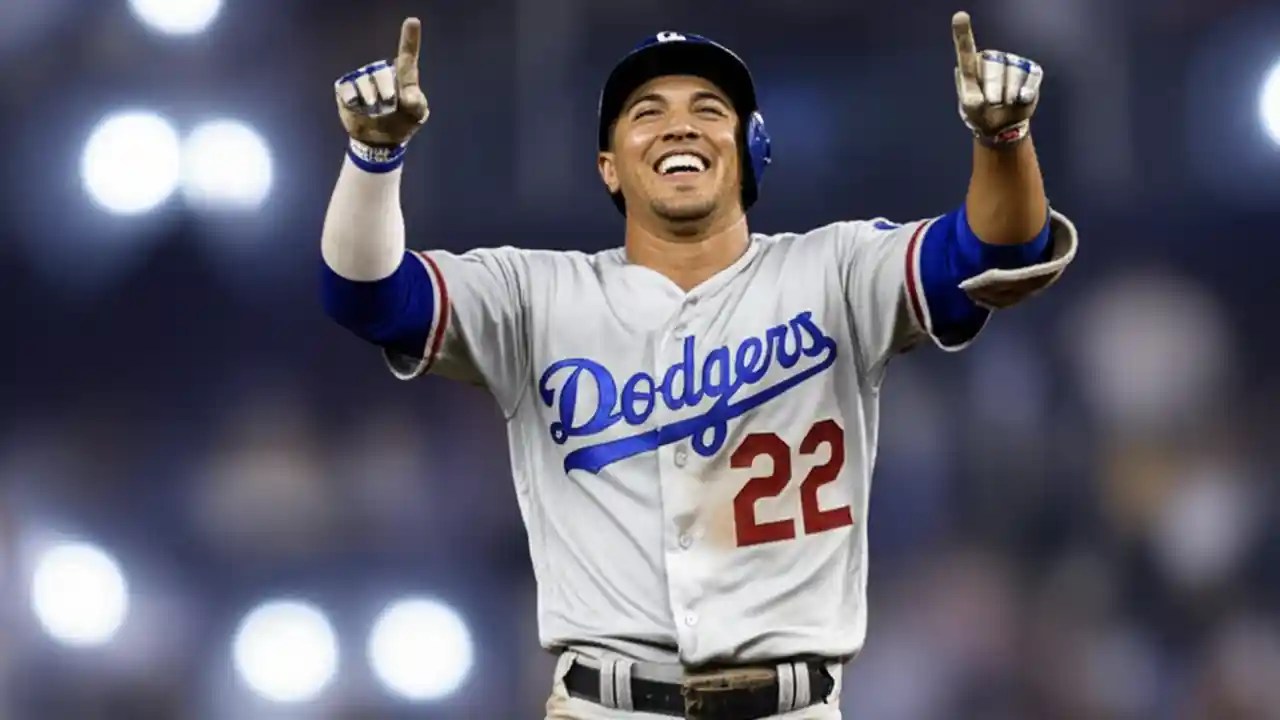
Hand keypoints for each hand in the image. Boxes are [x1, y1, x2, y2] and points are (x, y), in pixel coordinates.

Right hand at [334, 17, 429, 148]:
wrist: (378, 141)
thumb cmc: (401, 124)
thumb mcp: (414, 117)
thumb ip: (416, 105)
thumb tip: (409, 96)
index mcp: (402, 78)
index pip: (407, 57)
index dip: (409, 39)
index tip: (413, 21)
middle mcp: (382, 73)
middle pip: (383, 75)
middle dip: (386, 96)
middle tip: (388, 110)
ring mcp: (363, 79)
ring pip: (365, 84)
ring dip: (370, 104)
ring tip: (375, 112)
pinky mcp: (346, 89)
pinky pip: (348, 92)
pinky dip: (354, 104)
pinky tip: (360, 110)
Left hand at [951, 12, 1042, 146]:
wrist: (1001, 126)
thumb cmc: (979, 114)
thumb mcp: (970, 109)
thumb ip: (972, 99)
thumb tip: (984, 96)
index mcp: (972, 65)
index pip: (966, 49)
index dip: (963, 32)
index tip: (959, 16)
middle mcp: (992, 58)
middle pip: (994, 69)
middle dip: (993, 91)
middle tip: (991, 103)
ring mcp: (1013, 62)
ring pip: (1013, 76)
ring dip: (1009, 96)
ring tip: (1004, 102)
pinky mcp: (1030, 70)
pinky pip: (1031, 79)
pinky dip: (1026, 93)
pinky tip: (1020, 100)